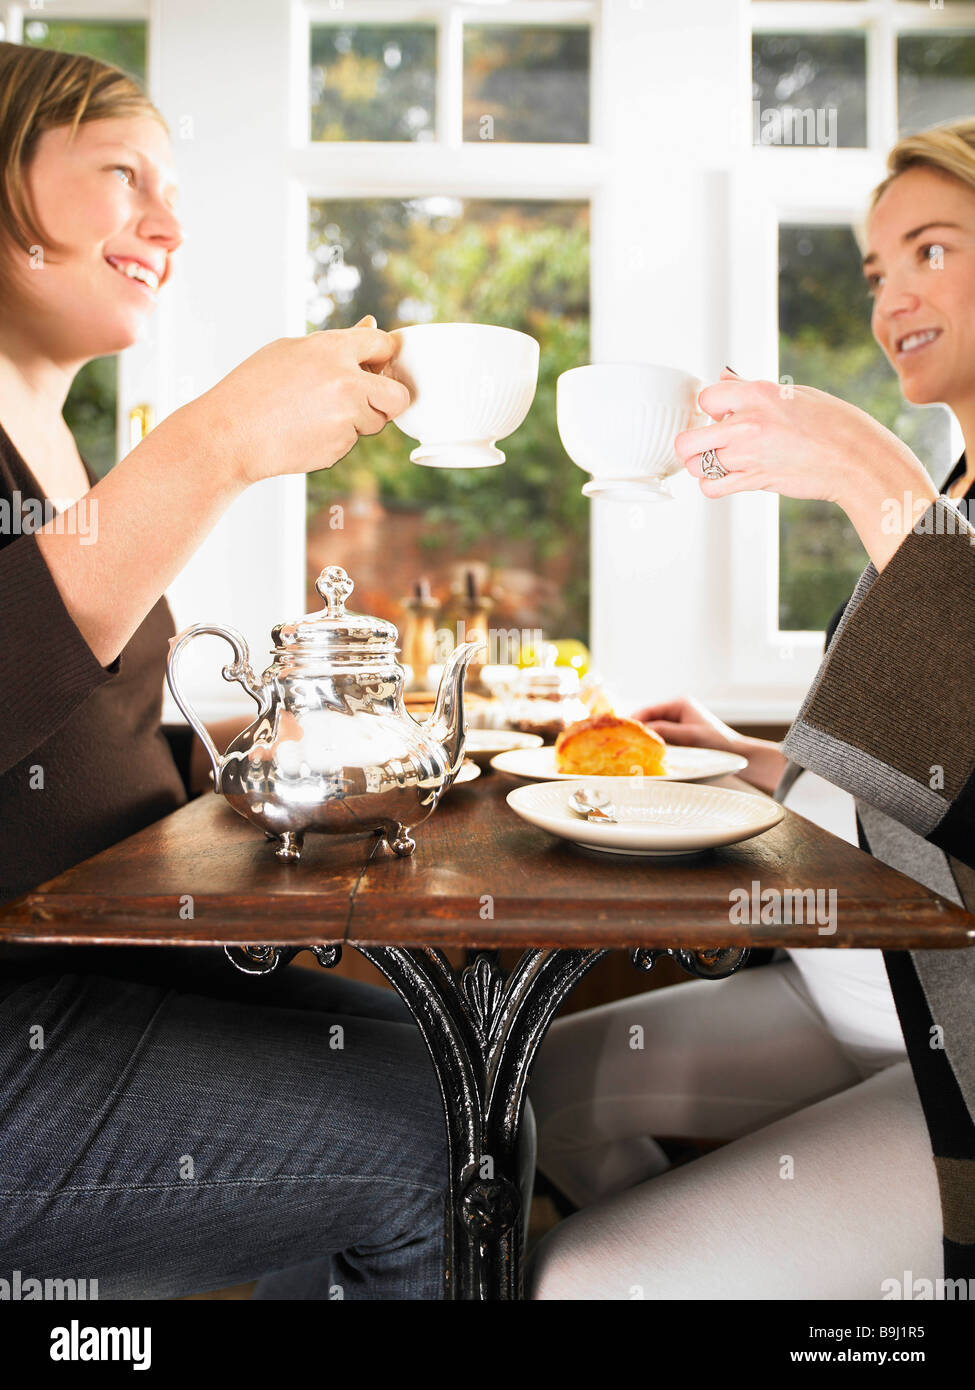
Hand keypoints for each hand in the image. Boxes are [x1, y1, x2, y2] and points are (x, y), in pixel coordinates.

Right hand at [176, 315, 411, 485]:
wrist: (230, 434)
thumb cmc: (254, 389)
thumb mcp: (291, 351)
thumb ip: (337, 343)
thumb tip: (371, 326)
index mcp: (332, 348)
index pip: (384, 344)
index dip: (384, 357)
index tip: (378, 366)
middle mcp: (345, 381)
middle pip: (397, 395)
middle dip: (389, 401)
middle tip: (366, 402)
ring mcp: (345, 417)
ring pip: (374, 422)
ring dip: (356, 422)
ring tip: (314, 416)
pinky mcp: (339, 446)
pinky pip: (350, 442)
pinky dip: (335, 440)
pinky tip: (304, 433)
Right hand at [630, 695, 740, 752]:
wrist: (738, 755)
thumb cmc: (717, 742)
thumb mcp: (689, 736)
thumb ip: (664, 731)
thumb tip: (639, 730)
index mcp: (679, 703)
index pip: (648, 710)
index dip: (632, 720)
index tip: (617, 732)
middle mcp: (677, 710)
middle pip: (648, 719)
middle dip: (636, 730)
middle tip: (619, 743)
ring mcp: (678, 722)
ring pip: (653, 729)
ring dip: (644, 738)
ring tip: (629, 749)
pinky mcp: (680, 734)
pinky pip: (660, 737)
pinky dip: (653, 744)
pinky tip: (644, 754)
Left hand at [673, 369, 936, 568]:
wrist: (855, 458)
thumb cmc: (832, 423)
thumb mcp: (791, 393)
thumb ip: (751, 389)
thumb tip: (723, 377)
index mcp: (757, 393)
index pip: (706, 398)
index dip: (710, 408)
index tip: (720, 415)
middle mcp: (747, 423)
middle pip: (688, 439)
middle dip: (693, 443)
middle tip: (708, 444)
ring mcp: (748, 454)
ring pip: (697, 466)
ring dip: (704, 466)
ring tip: (722, 462)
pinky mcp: (754, 480)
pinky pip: (712, 488)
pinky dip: (713, 485)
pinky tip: (727, 478)